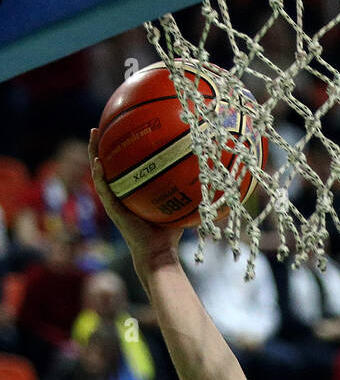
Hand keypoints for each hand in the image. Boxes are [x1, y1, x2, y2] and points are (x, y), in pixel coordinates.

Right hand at [88, 129, 183, 272]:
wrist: (158, 253)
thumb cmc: (169, 234)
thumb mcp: (178, 205)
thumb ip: (186, 189)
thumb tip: (205, 172)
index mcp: (130, 193)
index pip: (122, 167)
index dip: (119, 149)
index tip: (119, 130)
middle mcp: (119, 196)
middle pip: (107, 164)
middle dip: (102, 144)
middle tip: (100, 126)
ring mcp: (113, 202)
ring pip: (99, 173)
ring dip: (94, 152)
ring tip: (94, 134)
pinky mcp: (112, 210)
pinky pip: (103, 189)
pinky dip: (99, 175)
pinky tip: (98, 161)